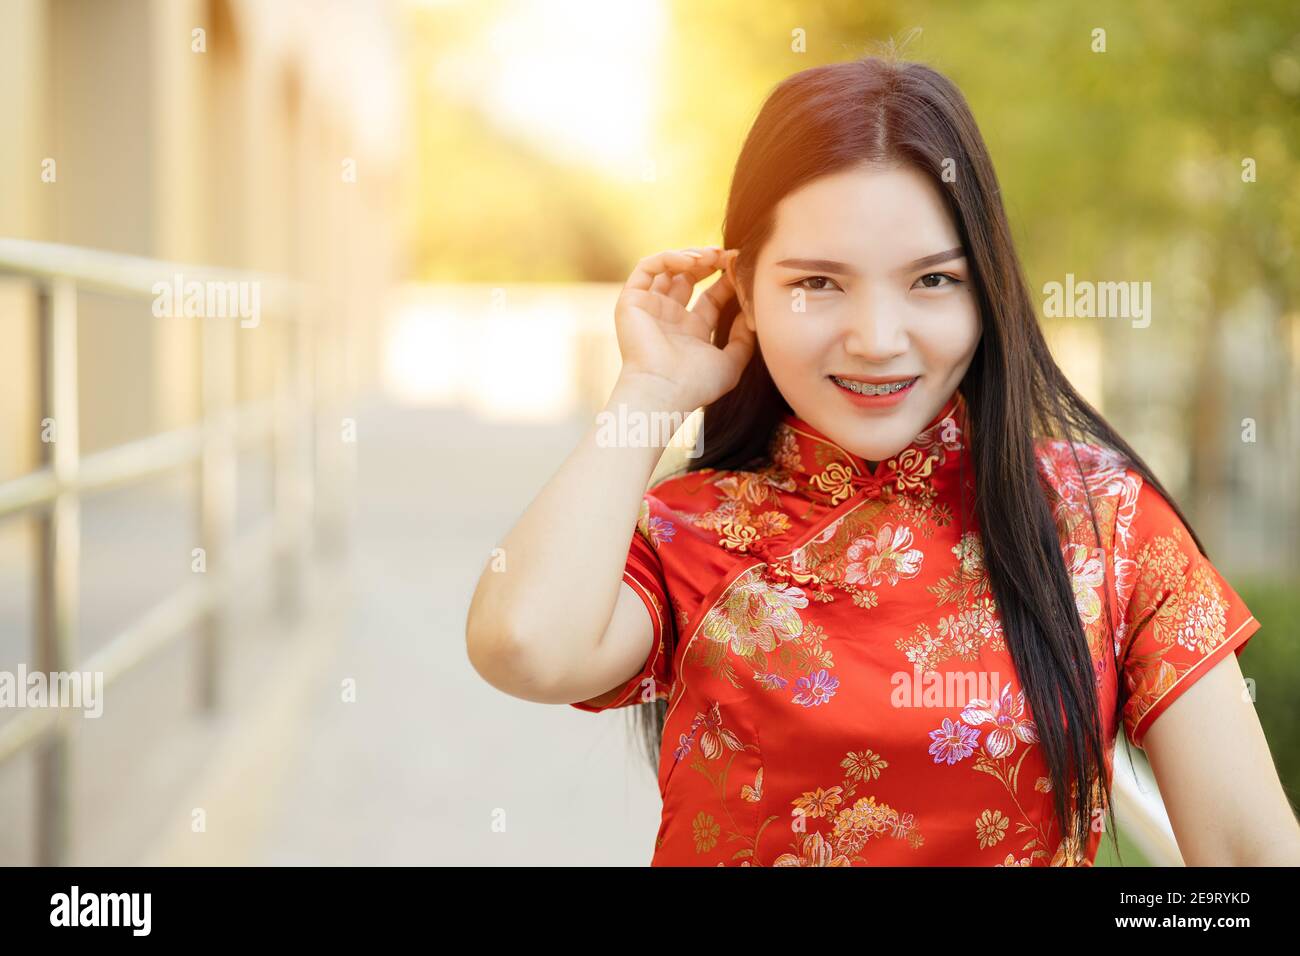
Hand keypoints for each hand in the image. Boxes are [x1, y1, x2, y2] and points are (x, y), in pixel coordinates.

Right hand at [613, 246, 754, 413]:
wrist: (663, 391)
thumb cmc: (695, 385)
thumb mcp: (731, 364)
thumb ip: (743, 340)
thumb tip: (751, 313)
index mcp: (691, 332)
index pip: (712, 297)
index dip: (728, 280)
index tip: (742, 268)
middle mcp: (670, 318)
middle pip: (691, 279)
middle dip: (711, 263)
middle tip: (728, 255)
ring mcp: (650, 309)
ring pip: (668, 269)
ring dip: (691, 256)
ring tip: (711, 255)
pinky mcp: (631, 301)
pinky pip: (647, 268)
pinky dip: (668, 258)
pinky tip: (691, 261)